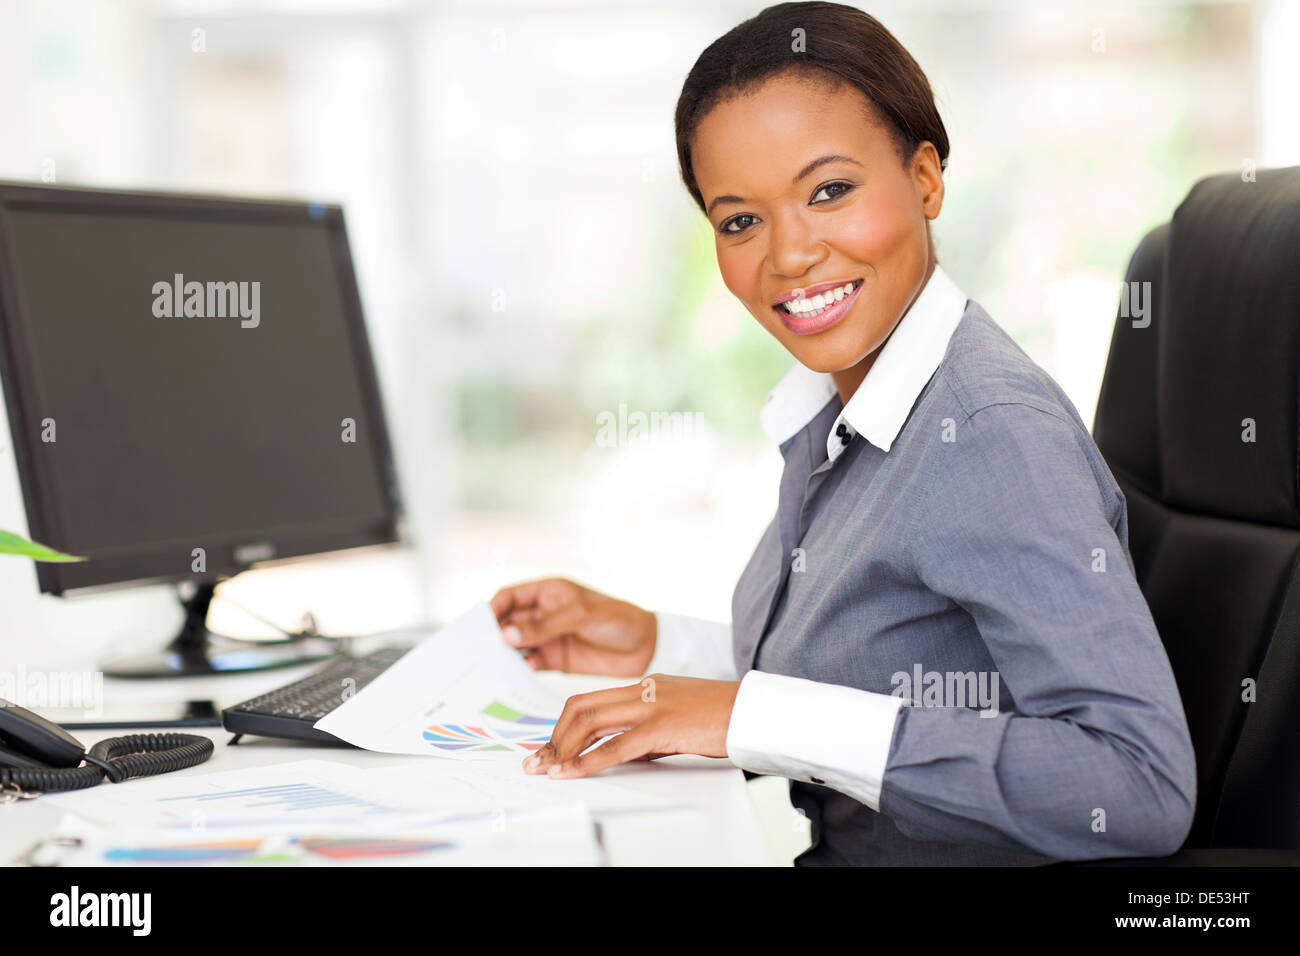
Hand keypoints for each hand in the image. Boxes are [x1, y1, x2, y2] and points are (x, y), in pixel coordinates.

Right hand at [490, 577, 656, 676]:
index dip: (492, 609)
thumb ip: (544, 626)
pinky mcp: (555, 659)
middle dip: (490, 634)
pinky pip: (528, 664)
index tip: (478, 626)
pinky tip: (507, 681)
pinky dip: (516, 671)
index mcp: (549, 591)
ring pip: (515, 644)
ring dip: (501, 654)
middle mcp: (544, 613)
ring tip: (484, 669)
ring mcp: (548, 637)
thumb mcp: (581, 616)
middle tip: (473, 652)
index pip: (510, 597)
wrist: (647, 647)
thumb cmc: (618, 618)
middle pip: (507, 621)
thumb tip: (506, 635)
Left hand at [522, 674, 740, 777]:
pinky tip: (572, 773)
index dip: (563, 725)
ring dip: (562, 749)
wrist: (756, 712)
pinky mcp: (663, 726)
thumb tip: (621, 753)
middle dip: (554, 737)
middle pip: (580, 707)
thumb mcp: (677, 719)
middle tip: (538, 761)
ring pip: (590, 722)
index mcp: (646, 685)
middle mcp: (642, 690)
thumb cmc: (724, 718)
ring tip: (545, 770)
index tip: (548, 747)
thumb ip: (648, 731)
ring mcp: (651, 706)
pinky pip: (616, 746)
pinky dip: (588, 761)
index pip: (591, 701)